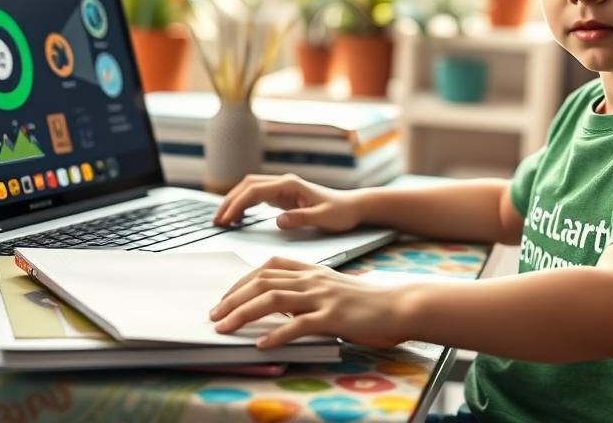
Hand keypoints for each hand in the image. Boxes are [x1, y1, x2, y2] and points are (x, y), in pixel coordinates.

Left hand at [209, 256, 414, 348]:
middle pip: (263, 282)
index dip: (242, 281)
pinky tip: (263, 344)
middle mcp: (313, 280)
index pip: (268, 268)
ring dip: (243, 314)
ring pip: (273, 299)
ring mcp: (322, 297)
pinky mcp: (333, 317)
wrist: (399, 306)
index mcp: (311, 271)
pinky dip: (277, 334)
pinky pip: (298, 325)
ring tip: (225, 328)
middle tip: (214, 315)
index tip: (225, 297)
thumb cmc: (367, 303)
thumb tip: (278, 305)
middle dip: (233, 299)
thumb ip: (307, 292)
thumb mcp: (332, 289)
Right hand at [213, 174, 361, 231]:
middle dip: (229, 201)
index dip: (237, 205)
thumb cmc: (340, 212)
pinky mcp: (283, 196)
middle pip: (247, 186)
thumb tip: (279, 221)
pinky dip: (244, 204)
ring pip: (250, 188)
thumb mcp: (323, 218)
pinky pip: (257, 196)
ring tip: (222, 220)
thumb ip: (301, 219)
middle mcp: (284, 183)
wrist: (352, 207)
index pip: (255, 191)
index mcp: (290, 185)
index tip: (226, 220)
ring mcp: (282, 188)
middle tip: (216, 221)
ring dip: (234, 201)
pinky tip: (237, 217)